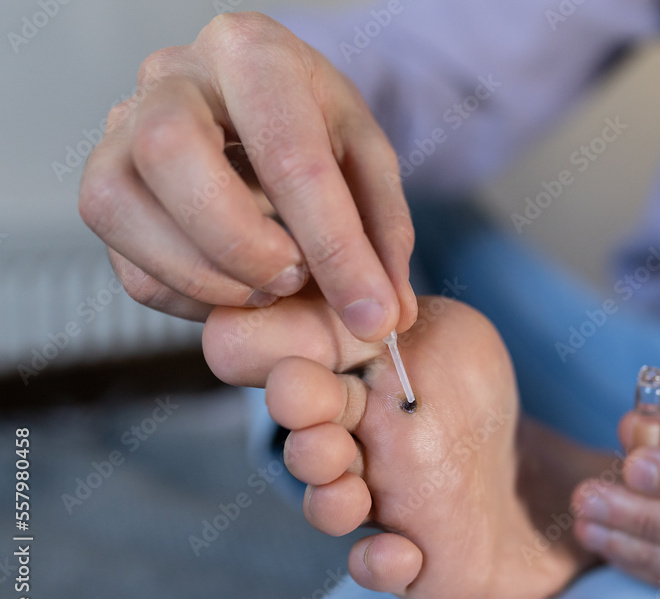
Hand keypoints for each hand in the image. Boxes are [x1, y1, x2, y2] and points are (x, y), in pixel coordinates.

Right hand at [79, 12, 415, 339]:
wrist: (256, 109)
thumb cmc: (314, 126)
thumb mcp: (367, 160)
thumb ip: (383, 232)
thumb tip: (388, 313)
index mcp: (254, 53)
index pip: (288, 153)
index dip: (335, 247)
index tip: (372, 314)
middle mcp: (172, 77)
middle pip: (169, 151)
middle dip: (239, 242)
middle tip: (293, 279)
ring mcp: (120, 127)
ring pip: (116, 203)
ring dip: (202, 275)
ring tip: (267, 290)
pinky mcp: (100, 184)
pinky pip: (122, 259)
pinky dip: (182, 295)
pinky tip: (234, 291)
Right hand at [202, 285, 592, 598]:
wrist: (531, 482)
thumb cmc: (476, 399)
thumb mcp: (447, 334)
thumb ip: (386, 314)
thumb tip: (334, 285)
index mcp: (344, 378)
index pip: (290, 352)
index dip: (272, 344)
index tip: (266, 334)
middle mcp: (345, 441)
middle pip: (304, 427)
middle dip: (301, 412)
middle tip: (303, 396)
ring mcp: (373, 502)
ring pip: (328, 501)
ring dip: (328, 493)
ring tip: (348, 486)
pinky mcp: (406, 556)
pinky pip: (374, 565)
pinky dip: (380, 561)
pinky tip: (403, 550)